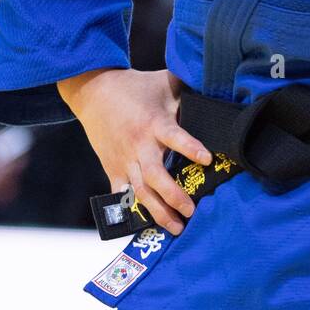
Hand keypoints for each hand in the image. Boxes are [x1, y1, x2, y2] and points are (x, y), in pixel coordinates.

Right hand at [57, 67, 211, 235]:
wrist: (93, 91)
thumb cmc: (135, 86)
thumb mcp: (164, 81)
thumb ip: (188, 89)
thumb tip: (216, 90)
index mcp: (154, 123)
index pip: (175, 136)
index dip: (190, 147)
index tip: (207, 159)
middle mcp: (139, 145)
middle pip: (155, 176)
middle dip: (174, 196)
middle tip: (191, 211)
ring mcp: (124, 160)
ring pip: (140, 191)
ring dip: (158, 211)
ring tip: (176, 227)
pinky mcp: (112, 168)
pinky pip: (122, 194)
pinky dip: (132, 210)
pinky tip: (146, 225)